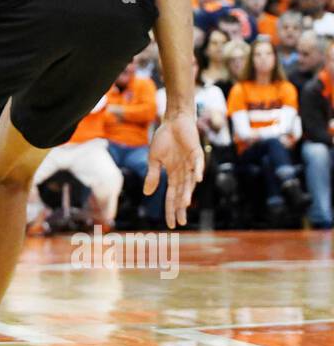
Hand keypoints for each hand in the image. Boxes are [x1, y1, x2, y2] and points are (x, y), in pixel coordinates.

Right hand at [144, 112, 204, 228]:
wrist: (173, 121)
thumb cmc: (164, 139)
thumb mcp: (154, 159)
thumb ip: (153, 175)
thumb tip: (147, 193)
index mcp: (173, 174)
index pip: (172, 196)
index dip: (171, 209)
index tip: (171, 225)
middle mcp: (184, 172)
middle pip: (182, 193)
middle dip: (181, 207)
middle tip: (181, 222)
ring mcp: (191, 163)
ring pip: (190, 182)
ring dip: (188, 192)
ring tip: (185, 204)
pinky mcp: (196, 152)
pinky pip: (197, 163)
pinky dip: (197, 171)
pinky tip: (196, 179)